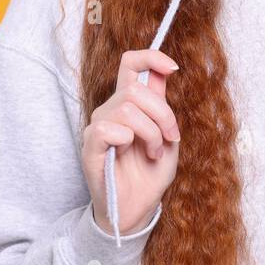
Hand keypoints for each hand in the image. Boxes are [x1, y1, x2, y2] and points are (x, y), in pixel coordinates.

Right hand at [81, 48, 181, 235]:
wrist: (138, 206)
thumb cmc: (151, 172)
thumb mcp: (168, 135)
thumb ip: (163, 105)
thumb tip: (164, 71)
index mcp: (130, 103)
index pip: (131, 64)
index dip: (151, 57)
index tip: (174, 68)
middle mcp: (111, 109)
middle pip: (137, 90)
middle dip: (163, 114)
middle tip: (170, 138)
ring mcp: (99, 127)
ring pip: (127, 109)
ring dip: (150, 133)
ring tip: (153, 152)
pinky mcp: (90, 146)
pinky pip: (107, 128)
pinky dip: (128, 139)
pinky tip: (129, 153)